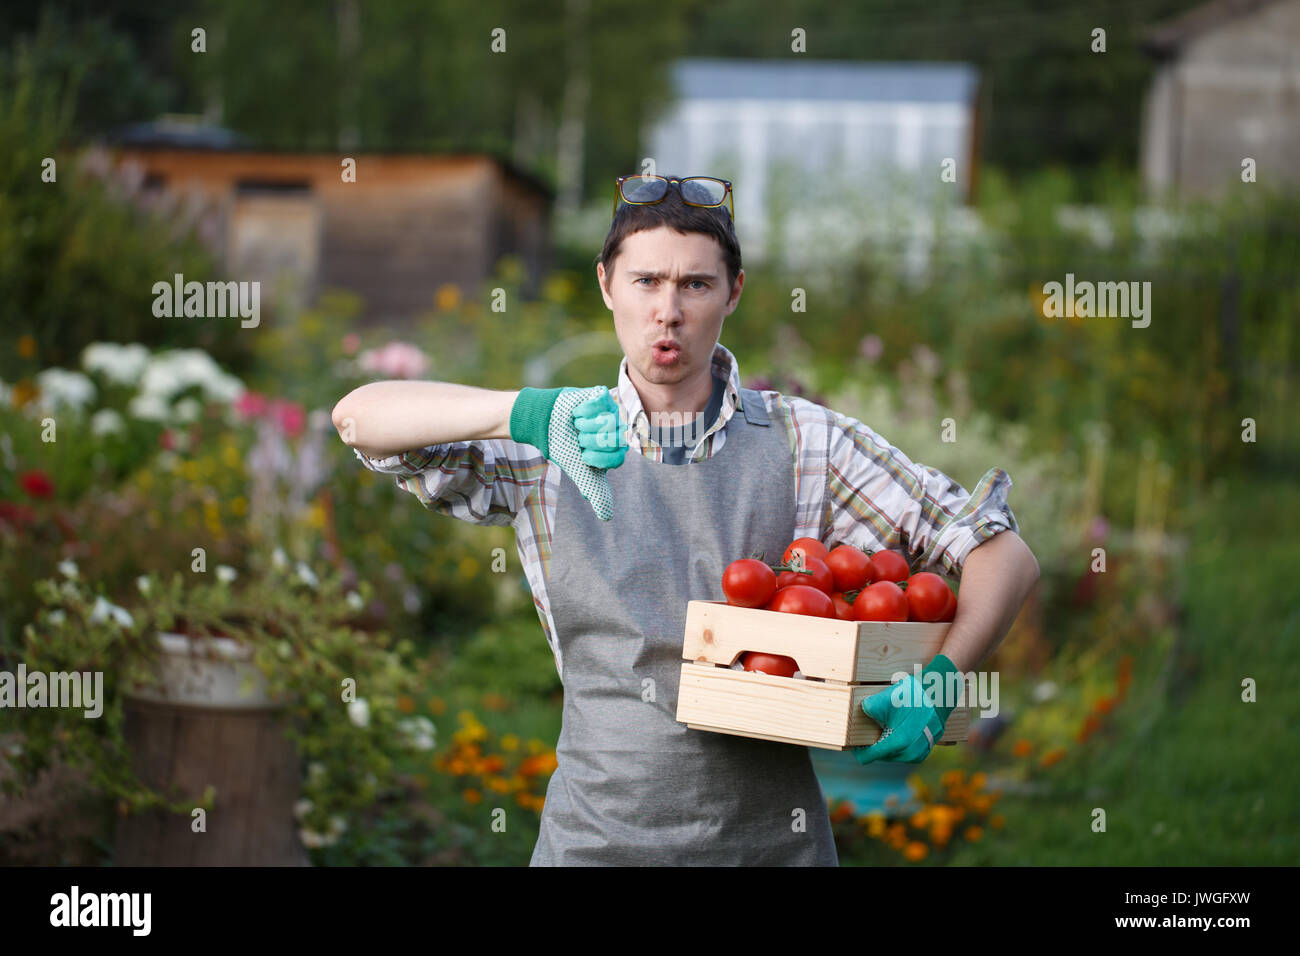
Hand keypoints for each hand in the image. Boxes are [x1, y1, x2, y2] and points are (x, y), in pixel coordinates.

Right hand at [510, 385, 627, 519]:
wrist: (544, 426)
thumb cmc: (564, 447)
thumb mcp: (580, 471)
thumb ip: (596, 491)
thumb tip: (607, 517)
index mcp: (617, 449)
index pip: (617, 457)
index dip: (596, 457)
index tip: (583, 454)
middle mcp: (619, 430)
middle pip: (615, 440)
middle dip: (590, 441)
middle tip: (580, 438)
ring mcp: (612, 411)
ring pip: (607, 422)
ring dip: (585, 425)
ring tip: (577, 424)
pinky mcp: (602, 396)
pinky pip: (599, 404)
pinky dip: (583, 410)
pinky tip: (577, 412)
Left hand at [852, 654, 958, 764]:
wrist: (938, 696)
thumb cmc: (911, 697)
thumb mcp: (885, 699)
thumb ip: (867, 708)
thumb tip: (859, 713)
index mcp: (896, 743)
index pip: (867, 757)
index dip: (858, 750)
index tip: (854, 741)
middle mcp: (908, 754)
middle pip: (879, 755)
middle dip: (874, 744)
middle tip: (873, 727)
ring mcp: (917, 755)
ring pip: (891, 754)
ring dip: (887, 744)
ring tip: (888, 726)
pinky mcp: (923, 753)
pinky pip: (903, 753)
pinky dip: (898, 745)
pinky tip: (899, 730)